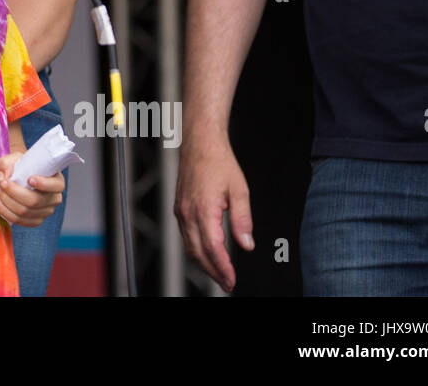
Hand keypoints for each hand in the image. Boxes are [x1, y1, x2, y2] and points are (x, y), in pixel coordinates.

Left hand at [0, 152, 64, 227]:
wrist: (18, 176)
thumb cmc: (21, 166)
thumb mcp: (15, 158)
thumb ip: (7, 163)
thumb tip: (3, 175)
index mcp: (56, 181)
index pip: (56, 185)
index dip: (43, 184)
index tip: (29, 179)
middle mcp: (54, 198)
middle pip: (35, 201)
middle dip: (14, 192)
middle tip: (1, 183)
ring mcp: (46, 212)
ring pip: (25, 212)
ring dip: (7, 202)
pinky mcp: (35, 221)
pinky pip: (19, 220)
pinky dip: (5, 212)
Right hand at [174, 136, 253, 292]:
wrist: (200, 142)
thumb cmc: (219, 162)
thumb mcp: (239, 190)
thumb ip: (243, 220)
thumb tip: (247, 244)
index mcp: (204, 209)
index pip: (213, 248)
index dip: (223, 268)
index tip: (232, 280)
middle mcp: (188, 212)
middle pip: (198, 253)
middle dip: (213, 272)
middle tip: (227, 284)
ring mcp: (181, 211)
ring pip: (190, 247)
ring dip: (204, 264)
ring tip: (219, 275)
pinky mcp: (180, 208)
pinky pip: (186, 236)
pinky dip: (196, 250)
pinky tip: (207, 254)